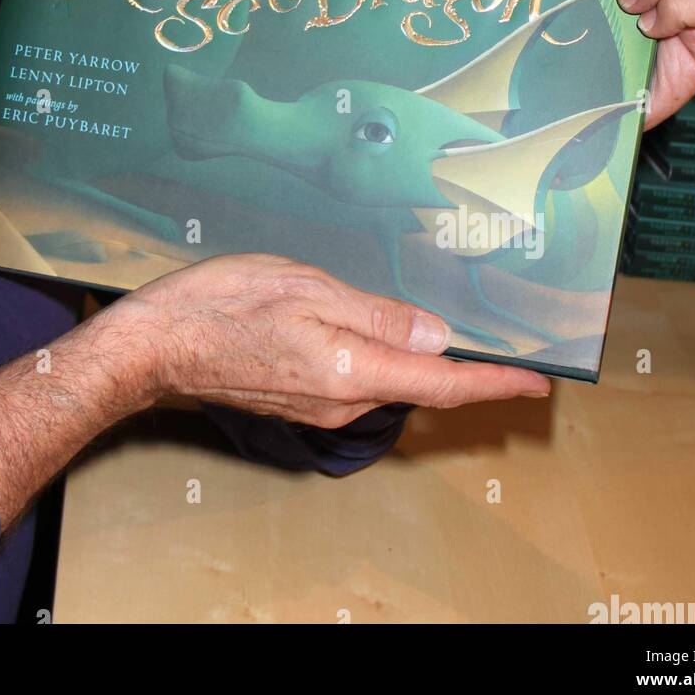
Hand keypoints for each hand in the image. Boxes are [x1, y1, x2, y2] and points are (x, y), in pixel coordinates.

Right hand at [110, 253, 550, 428]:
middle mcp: (343, 402)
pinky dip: (380, 358)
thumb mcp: (308, 288)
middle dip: (459, 365)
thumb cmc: (223, 305)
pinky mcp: (299, 399)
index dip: (495, 382)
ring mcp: (319, 406)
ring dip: (416, 358)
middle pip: (419, 384)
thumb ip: (377, 313)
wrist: (156, 344)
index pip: (443, 383)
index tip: (537, 383)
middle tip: (495, 340)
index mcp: (353, 371)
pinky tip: (373, 329)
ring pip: (388, 380)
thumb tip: (436, 333)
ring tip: (436, 326)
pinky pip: (358, 380)